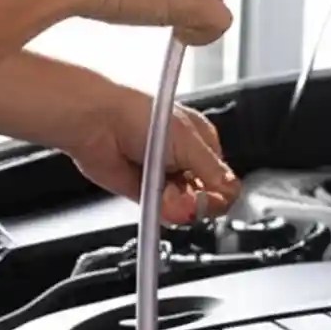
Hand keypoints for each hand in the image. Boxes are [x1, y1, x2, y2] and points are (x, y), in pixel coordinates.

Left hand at [61, 89, 240, 224]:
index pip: (224, 180)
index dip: (220, 193)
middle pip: (207, 199)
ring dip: (178, 206)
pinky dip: (162, 212)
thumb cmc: (138, 115)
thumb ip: (214, 172)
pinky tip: (158, 199)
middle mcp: (185, 161)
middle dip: (198, 201)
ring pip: (185, 210)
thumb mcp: (188, 142)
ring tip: (167, 191)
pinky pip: (162, 214)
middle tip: (187, 193)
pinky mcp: (145, 193)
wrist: (98, 123)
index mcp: (202, 142)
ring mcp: (164, 178)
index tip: (212, 195)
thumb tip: (232, 193)